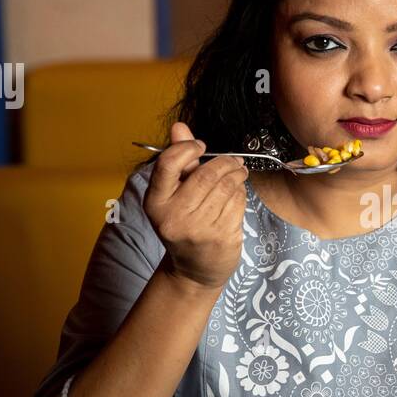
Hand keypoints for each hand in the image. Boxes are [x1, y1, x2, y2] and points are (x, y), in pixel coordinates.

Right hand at [143, 121, 247, 289]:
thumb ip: (178, 160)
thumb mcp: (173, 195)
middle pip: (206, 174)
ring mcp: (199, 230)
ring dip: (237, 176)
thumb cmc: (184, 224)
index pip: (168, 164)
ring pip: (226, 187)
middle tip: (233, 161)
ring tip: (239, 173)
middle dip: (224, 163)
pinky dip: (241, 194)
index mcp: (155, 203)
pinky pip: (238, 203)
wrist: (194, 270)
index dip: (187, 148)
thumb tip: (180, 127)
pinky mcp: (221, 238)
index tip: (200, 146)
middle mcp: (174, 217)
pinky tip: (237, 194)